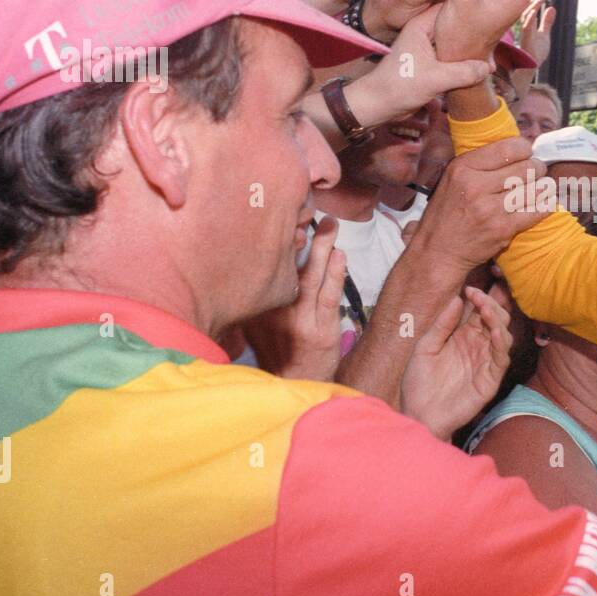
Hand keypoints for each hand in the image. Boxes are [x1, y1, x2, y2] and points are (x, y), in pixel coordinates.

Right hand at [242, 217, 347, 380]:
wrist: (293, 385)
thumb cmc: (278, 349)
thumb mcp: (256, 321)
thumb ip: (261, 292)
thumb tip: (268, 252)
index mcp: (255, 306)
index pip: (266, 266)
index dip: (278, 240)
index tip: (286, 215)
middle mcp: (273, 312)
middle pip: (287, 266)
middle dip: (300, 235)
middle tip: (309, 210)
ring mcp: (298, 321)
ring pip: (311, 277)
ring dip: (323, 248)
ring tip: (331, 225)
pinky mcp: (321, 331)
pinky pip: (329, 296)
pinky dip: (336, 274)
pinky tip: (341, 256)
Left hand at [343, 5, 490, 127]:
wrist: (379, 104)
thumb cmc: (398, 87)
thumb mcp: (434, 79)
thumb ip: (463, 72)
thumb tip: (487, 68)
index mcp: (421, 25)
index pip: (450, 5)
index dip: (470, 5)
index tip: (491, 7)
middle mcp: (425, 31)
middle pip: (455, 22)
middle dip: (475, 26)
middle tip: (497, 29)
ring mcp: (429, 46)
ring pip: (456, 40)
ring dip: (471, 45)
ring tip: (494, 48)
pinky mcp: (431, 60)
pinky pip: (453, 54)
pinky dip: (466, 58)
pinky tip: (483, 64)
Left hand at [400, 287, 512, 438]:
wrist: (417, 414)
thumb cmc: (418, 383)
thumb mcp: (424, 347)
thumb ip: (442, 325)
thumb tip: (457, 299)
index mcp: (463, 336)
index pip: (479, 311)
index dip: (480, 297)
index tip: (470, 288)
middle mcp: (478, 346)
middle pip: (495, 319)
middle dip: (491, 304)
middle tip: (479, 295)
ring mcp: (485, 362)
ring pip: (502, 335)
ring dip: (496, 320)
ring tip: (485, 309)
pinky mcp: (490, 380)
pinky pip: (501, 359)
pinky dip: (500, 343)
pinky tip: (493, 331)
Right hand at [410, 137, 549, 273]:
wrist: (438, 251)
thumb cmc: (446, 214)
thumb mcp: (451, 180)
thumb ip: (478, 164)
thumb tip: (512, 149)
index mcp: (463, 168)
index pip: (507, 149)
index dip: (524, 148)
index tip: (527, 152)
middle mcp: (475, 186)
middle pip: (525, 168)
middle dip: (537, 167)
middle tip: (538, 170)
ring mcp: (490, 209)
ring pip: (534, 189)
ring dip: (544, 186)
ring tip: (543, 186)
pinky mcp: (502, 229)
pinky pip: (536, 212)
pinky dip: (545, 205)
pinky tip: (545, 202)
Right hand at [519, 0, 555, 68]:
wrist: (526, 73)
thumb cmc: (534, 55)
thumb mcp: (543, 36)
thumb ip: (546, 23)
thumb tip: (552, 7)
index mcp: (528, 25)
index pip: (533, 7)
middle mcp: (524, 28)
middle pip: (529, 9)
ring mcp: (524, 35)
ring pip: (526, 17)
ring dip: (534, 6)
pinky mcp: (525, 44)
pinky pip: (526, 30)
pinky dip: (529, 20)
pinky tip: (534, 11)